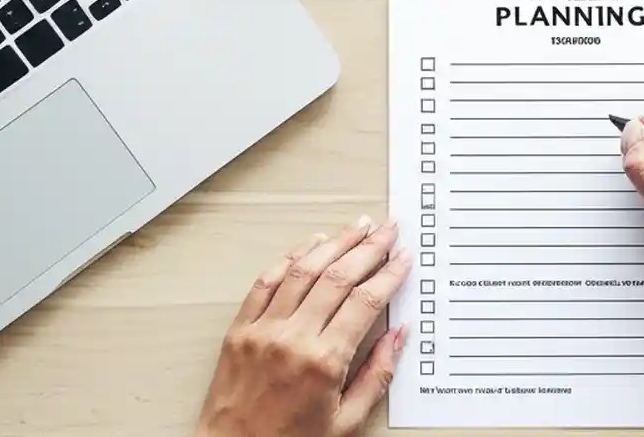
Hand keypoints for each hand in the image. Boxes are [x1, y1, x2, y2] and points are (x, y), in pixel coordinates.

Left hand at [197, 216, 411, 436]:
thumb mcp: (347, 424)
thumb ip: (377, 376)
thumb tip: (398, 336)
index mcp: (324, 362)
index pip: (365, 302)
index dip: (388, 275)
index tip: (403, 259)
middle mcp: (293, 338)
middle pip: (338, 277)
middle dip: (368, 248)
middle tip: (388, 229)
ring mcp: (263, 330)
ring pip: (303, 271)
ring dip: (334, 243)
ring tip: (356, 226)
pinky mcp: (240, 330)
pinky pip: (266, 282)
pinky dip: (290, 258)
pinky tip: (310, 245)